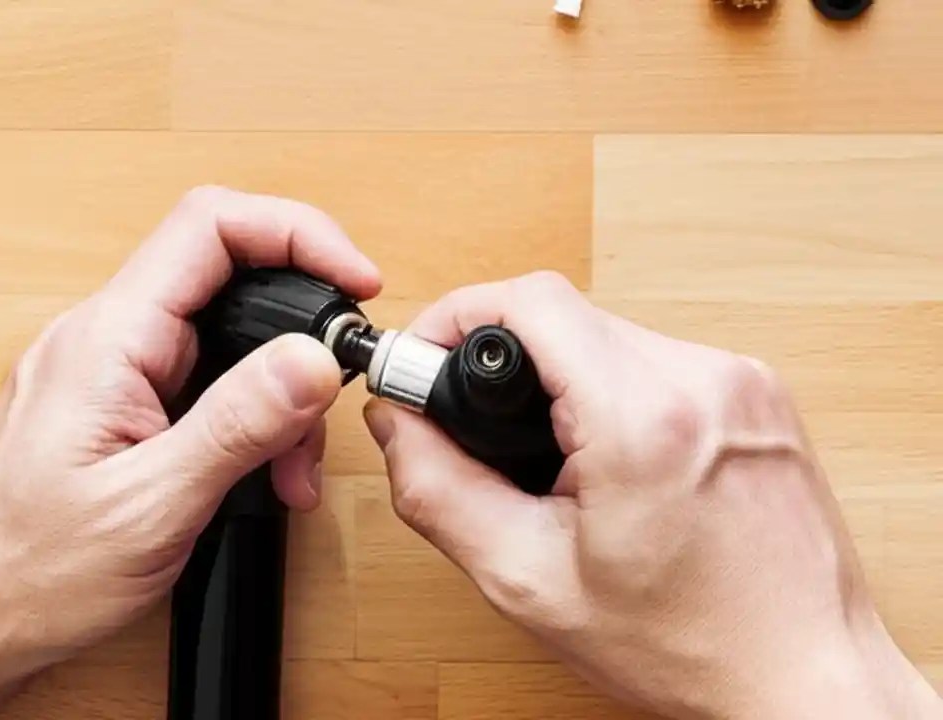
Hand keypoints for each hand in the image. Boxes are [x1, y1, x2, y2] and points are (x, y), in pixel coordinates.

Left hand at [0, 187, 380, 719]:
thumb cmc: (23, 573)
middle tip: (328, 402)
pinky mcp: (109, 404)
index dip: (297, 232)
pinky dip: (241, 418)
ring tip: (288, 469)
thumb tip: (312, 358)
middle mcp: (101, 339)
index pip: (211, 228)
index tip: (355, 278)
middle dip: (296, 335)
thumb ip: (238, 425)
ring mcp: (103, 370)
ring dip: (273, 394)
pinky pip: (194, 381)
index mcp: (105, 341)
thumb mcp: (151, 506)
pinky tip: (255, 473)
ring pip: (219, 338)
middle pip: (227, 279)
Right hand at [364, 272, 940, 719]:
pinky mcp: (760, 392)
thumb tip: (397, 422)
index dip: (457, 315)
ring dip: (561, 377)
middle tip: (479, 426)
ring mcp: (742, 380)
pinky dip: (613, 390)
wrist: (802, 676)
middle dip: (504, 359)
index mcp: (644, 420)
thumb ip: (439, 490)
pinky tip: (606, 457)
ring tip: (550, 457)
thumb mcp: (528, 580)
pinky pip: (657, 359)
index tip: (427, 359)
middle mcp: (704, 380)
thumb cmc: (687, 644)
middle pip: (566, 315)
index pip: (531, 301)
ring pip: (610, 335)